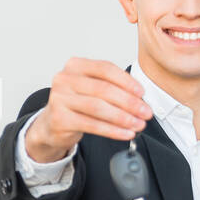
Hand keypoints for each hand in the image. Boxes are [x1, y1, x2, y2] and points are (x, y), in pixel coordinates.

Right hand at [25, 57, 152, 161]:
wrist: (53, 123)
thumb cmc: (77, 103)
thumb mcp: (92, 89)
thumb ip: (113, 88)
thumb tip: (141, 99)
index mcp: (75, 65)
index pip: (105, 69)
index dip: (127, 81)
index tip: (142, 93)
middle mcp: (65, 79)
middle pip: (104, 89)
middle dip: (129, 102)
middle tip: (146, 112)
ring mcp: (60, 99)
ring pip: (99, 108)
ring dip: (123, 118)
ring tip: (139, 124)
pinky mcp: (60, 119)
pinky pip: (93, 125)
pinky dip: (113, 131)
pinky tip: (126, 133)